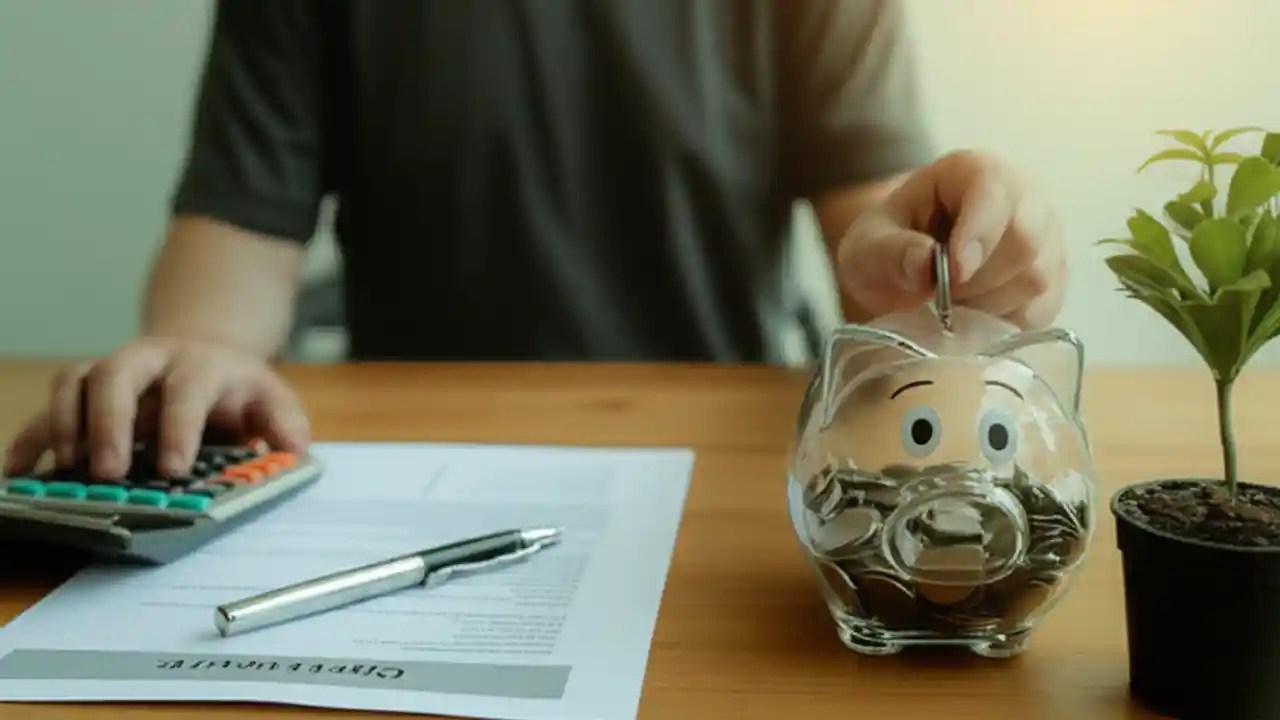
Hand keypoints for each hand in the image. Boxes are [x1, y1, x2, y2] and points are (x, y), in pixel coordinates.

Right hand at [3, 337, 310, 479]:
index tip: (174, 468)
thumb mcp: (272, 399)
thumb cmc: (236, 388)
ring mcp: (112, 369)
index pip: (187, 390)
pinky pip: (51, 404)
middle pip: (118, 375)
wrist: (206, 351)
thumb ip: (285, 424)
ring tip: (66, 469)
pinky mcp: (84, 387)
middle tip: (108, 472)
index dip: (179, 428)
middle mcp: (149, 360)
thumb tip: (295, 451)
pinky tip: (19, 468)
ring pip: (76, 380)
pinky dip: (33, 434)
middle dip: (109, 422)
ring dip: (66, 423)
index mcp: (200, 364)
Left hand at [834, 149, 1065, 329]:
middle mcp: (1022, 198)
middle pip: (1026, 239)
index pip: (994, 191)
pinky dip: (1003, 325)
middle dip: (979, 279)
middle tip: (941, 296)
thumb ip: (889, 252)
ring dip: (988, 305)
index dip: (978, 235)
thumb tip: (922, 264)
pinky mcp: (1052, 282)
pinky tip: (974, 318)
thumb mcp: (868, 247)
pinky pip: (1041, 311)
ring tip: (952, 305)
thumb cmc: (887, 248)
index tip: (951, 274)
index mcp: (972, 172)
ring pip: (1037, 278)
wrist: (902, 273)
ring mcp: (1045, 240)